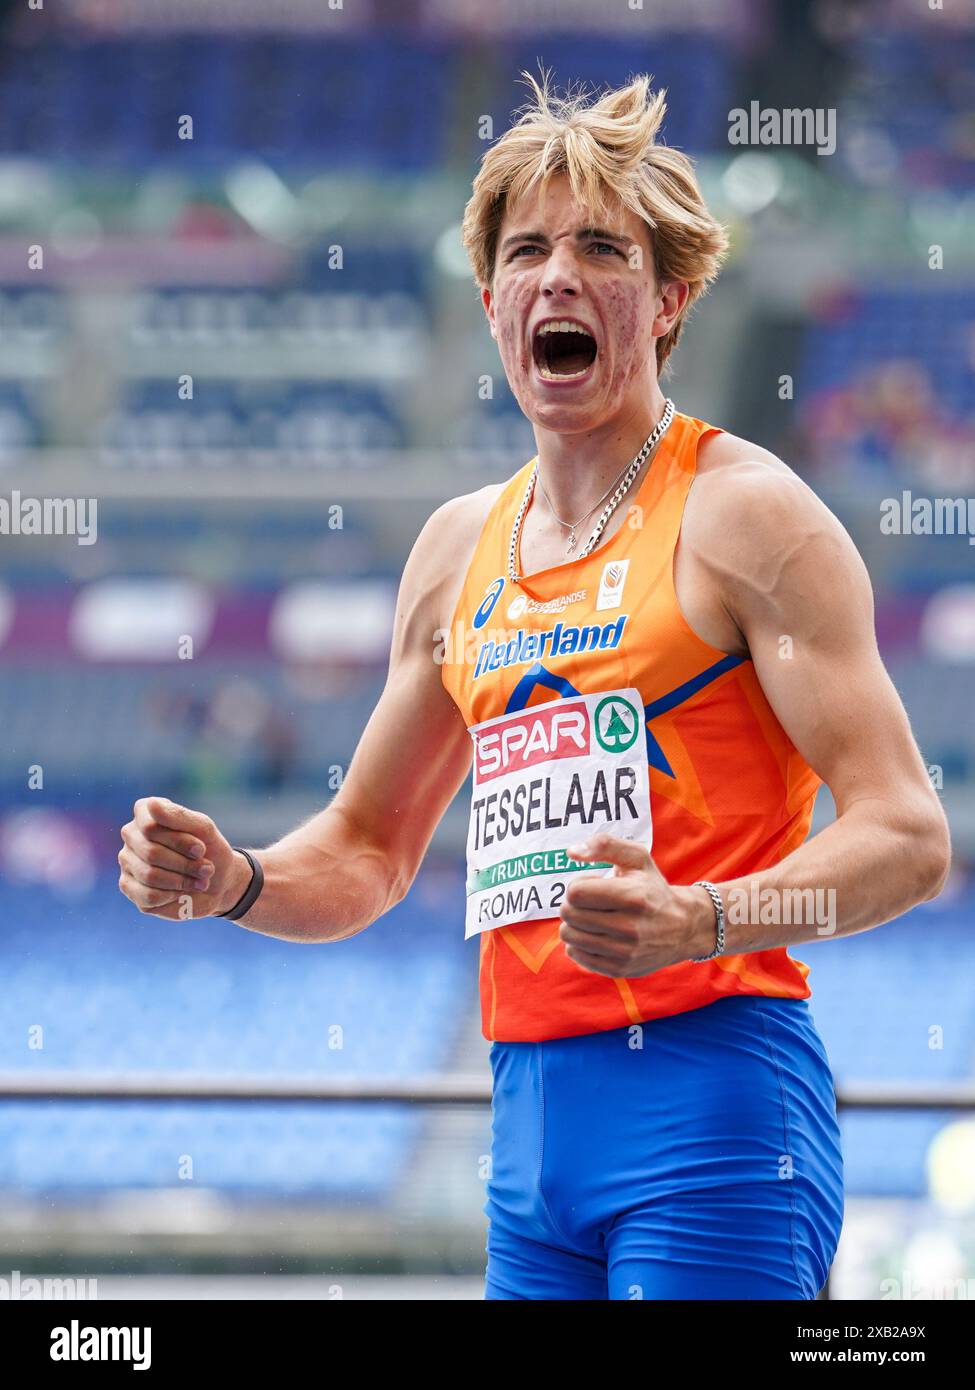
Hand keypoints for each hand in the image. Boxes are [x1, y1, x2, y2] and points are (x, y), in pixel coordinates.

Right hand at [118, 797, 251, 920]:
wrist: (219, 881)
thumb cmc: (209, 849)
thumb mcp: (203, 828)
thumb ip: (178, 816)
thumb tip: (150, 804)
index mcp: (145, 814)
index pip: (151, 827)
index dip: (180, 841)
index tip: (201, 848)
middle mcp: (131, 836)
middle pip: (151, 853)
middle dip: (185, 864)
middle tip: (207, 869)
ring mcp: (127, 862)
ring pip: (149, 876)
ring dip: (182, 881)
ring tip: (200, 881)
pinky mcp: (129, 888)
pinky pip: (147, 896)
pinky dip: (172, 895)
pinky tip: (181, 891)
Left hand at [558, 830, 715, 976]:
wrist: (683, 927)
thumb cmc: (653, 888)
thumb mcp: (637, 858)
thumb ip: (604, 845)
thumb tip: (571, 852)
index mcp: (633, 897)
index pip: (576, 892)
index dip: (578, 884)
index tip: (593, 884)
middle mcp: (629, 927)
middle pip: (569, 914)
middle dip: (574, 904)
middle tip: (591, 902)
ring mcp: (624, 952)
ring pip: (569, 935)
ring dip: (574, 923)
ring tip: (593, 918)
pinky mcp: (619, 969)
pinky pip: (576, 955)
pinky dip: (578, 943)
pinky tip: (595, 934)